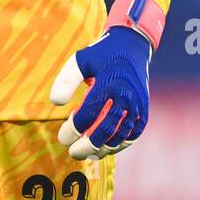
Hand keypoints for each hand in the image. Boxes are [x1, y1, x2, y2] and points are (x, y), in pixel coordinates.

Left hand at [48, 0, 162, 159]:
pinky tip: (105, 148)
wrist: (132, 47)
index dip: (73, 130)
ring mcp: (137, 105)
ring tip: (87, 153)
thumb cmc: (102, 55)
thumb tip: (55, 102)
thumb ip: (66, 80)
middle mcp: (125, 97)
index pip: (88, 114)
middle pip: (106, 130)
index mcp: (108, 83)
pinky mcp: (144, 110)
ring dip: (103, 149)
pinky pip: (133, 134)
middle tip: (73, 152)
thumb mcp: (80, 60)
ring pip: (121, 136)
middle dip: (87, 146)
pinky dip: (120, 144)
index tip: (62, 137)